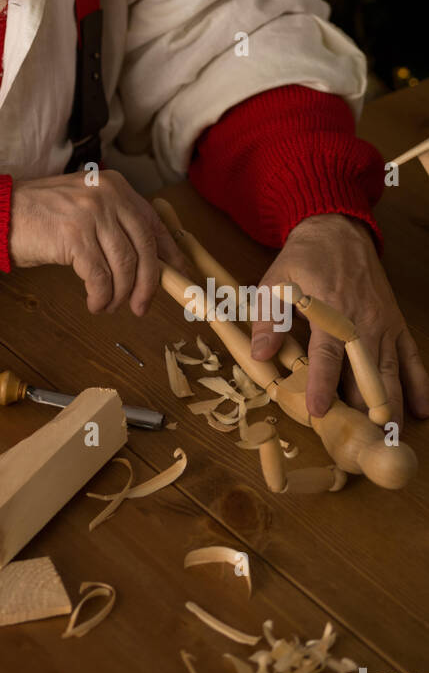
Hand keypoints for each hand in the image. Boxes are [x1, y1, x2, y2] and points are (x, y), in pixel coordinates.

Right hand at [8, 169, 192, 315]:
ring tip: (109, 305)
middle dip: (148, 284)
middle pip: (145, 248)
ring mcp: (92, 214)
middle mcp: (108, 196)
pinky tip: (94, 303)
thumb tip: (150, 262)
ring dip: (120, 294)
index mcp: (116, 187)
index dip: (171, 255)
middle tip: (141, 306)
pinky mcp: (74, 237)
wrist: (0, 213)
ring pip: (125, 266)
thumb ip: (116, 224)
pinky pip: (100, 278)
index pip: (154, 223)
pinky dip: (101, 297)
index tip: (179, 276)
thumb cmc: (40, 215)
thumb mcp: (85, 207)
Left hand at [254, 213, 428, 428]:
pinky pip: (412, 358)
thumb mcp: (275, 282)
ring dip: (389, 405)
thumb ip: (267, 319)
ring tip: (386, 436)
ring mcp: (382, 324)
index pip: (326, 355)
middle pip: (364, 372)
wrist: (338, 231)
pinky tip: (421, 410)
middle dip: (362, 408)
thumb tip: (260, 354)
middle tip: (357, 441)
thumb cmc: (303, 260)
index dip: (322, 384)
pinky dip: (419, 384)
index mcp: (328, 311)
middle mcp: (360, 321)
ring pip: (389, 371)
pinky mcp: (396, 324)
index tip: (319, 411)